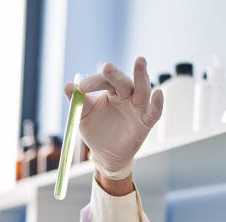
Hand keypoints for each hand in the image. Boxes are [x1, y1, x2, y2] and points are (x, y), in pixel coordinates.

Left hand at [64, 57, 162, 178]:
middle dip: (115, 74)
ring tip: (140, 61)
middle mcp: (127, 95)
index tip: (80, 88)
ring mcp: (138, 107)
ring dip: (142, 76)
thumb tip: (67, 86)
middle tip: (106, 66)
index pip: (104, 81)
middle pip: (124, 81)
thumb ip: (78, 102)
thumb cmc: (96, 131)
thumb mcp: (83, 117)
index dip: (93, 82)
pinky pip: (154, 112)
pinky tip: (158, 93)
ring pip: (142, 90)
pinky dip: (158, 103)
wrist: (105, 155)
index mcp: (111, 91)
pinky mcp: (146, 122)